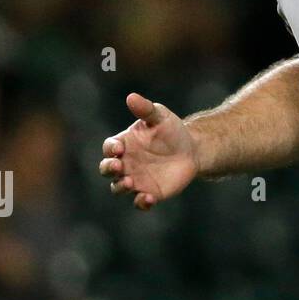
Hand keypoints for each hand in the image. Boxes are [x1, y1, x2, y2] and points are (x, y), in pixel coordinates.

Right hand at [99, 93, 198, 210]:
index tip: (119, 148)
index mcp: (123, 144)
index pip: (109, 147)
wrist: (191, 150)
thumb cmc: (171, 130)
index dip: (111, 149)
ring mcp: (135, 179)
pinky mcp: (149, 192)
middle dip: (108, 169)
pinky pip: (139, 202)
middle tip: (118, 166)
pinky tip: (148, 198)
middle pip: (106, 170)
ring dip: (121, 187)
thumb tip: (131, 97)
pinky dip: (140, 202)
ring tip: (130, 183)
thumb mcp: (160, 117)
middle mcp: (125, 163)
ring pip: (118, 188)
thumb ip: (145, 109)